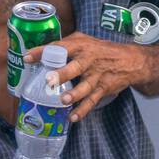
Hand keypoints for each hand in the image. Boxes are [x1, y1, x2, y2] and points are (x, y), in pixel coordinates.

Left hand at [23, 31, 145, 123]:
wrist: (130, 60)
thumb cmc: (100, 49)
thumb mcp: (84, 40)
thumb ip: (63, 45)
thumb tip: (37, 52)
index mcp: (81, 46)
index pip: (60, 46)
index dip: (43, 51)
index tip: (27, 58)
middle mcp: (89, 60)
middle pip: (76, 66)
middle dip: (62, 73)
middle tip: (49, 80)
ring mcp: (97, 75)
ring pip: (86, 86)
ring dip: (75, 94)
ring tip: (63, 101)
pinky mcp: (103, 88)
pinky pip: (92, 101)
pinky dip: (83, 110)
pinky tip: (73, 117)